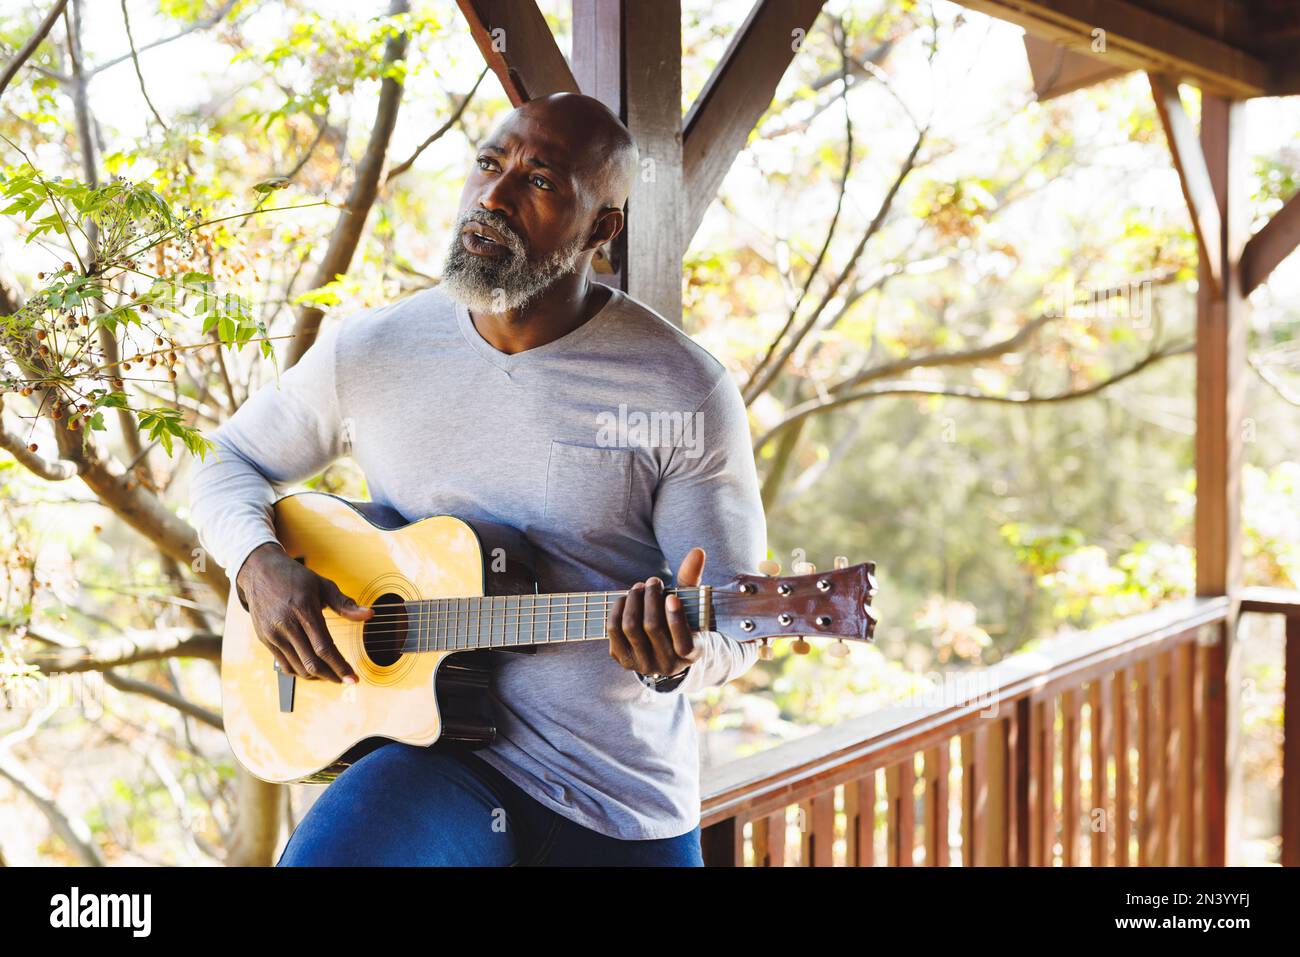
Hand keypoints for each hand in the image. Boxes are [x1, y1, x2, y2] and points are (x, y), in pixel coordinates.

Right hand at [235, 542, 372, 682]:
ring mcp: (273, 634)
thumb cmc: (294, 577)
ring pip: (298, 667)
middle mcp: (285, 624)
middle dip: (332, 675)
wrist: (259, 571)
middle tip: (346, 679)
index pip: (324, 647)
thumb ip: (345, 604)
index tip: (353, 677)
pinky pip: (284, 664)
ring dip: (317, 676)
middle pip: (311, 662)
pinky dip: (300, 671)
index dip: (340, 666)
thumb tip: (370, 614)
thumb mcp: (323, 585)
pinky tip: (313, 669)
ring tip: (332, 674)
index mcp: (303, 609)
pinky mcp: (265, 640)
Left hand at [607, 547, 705, 677]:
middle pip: (652, 628)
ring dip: (633, 601)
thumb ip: (693, 579)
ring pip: (630, 628)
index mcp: (691, 654)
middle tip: (653, 581)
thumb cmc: (682, 618)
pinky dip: (618, 610)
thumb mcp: (692, 602)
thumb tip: (697, 552)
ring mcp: (643, 664)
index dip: (675, 618)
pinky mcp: (623, 659)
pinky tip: (626, 598)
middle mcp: (667, 665)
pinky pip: (613, 631)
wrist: (665, 648)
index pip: (683, 643)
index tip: (671, 596)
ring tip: (639, 587)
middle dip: (650, 599)